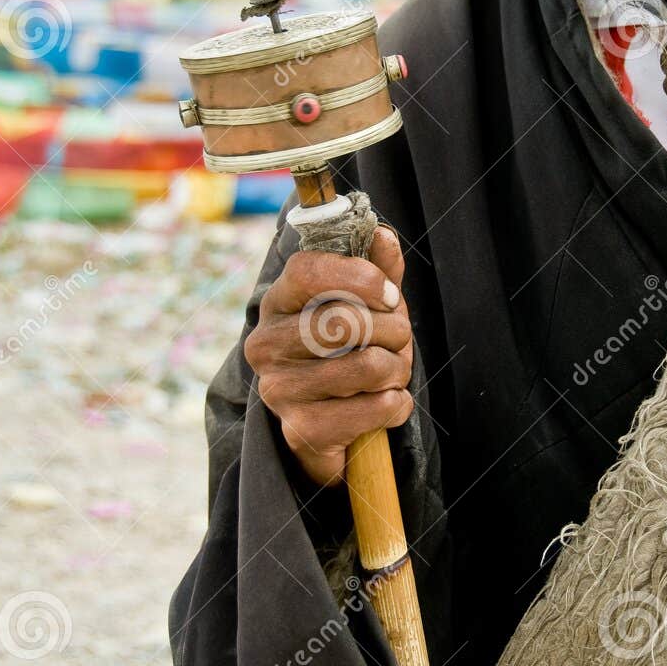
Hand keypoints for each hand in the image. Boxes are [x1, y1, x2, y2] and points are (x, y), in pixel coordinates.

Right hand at [245, 227, 413, 486]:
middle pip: (346, 321)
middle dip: (394, 330)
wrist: (327, 427)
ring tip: (393, 372)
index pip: (308, 271)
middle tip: (400, 340)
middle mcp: (266, 344)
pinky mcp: (302, 430)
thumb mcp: (364, 305)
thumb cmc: (346, 352)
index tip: (390, 294)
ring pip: (368, 366)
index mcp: (277, 302)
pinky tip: (388, 403)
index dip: (360, 277)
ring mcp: (279, 390)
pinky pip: (376, 408)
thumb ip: (376, 270)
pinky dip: (398, 404)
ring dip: (399, 369)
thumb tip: (383, 236)